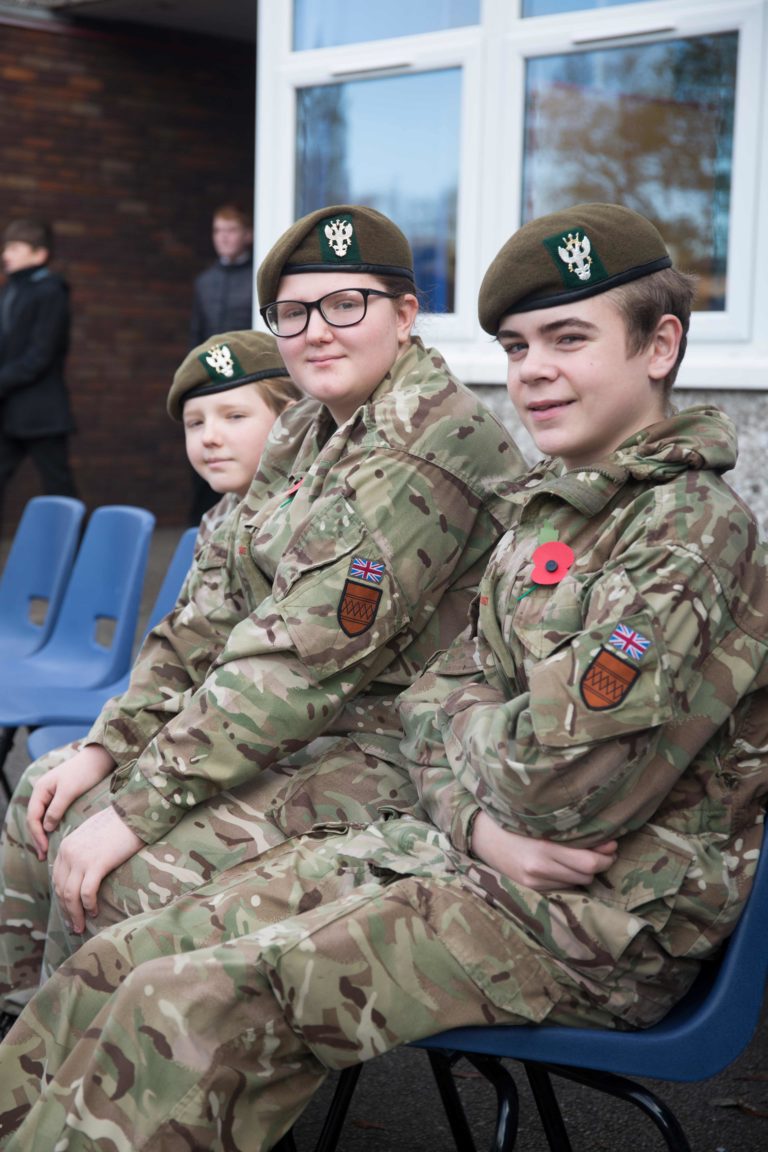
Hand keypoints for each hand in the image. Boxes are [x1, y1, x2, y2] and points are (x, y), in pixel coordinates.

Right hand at [27, 743, 115, 859]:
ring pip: (44, 819)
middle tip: (44, 857)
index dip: (37, 834)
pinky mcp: (63, 797)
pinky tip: (57, 837)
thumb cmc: (85, 771)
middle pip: (36, 819)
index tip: (44, 849)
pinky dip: (53, 827)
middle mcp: (44, 792)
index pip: (33, 817)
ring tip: (48, 851)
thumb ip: (56, 809)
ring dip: (44, 834)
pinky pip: (53, 815)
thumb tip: (47, 828)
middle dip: (38, 838)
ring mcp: (52, 795)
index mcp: (41, 789)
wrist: (100, 758)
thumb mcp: (69, 791)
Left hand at [52, 806, 142, 934]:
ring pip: (70, 895)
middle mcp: (68, 852)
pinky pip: (86, 892)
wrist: (133, 813)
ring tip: (81, 926)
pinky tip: (94, 912)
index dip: (62, 898)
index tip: (69, 911)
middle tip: (74, 925)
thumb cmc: (118, 823)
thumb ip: (82, 849)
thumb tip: (84, 869)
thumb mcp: (91, 834)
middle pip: (61, 889)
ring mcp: (81, 858)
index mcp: (66, 846)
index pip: (57, 878)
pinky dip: (88, 906)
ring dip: (75, 914)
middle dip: (67, 910)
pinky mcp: (97, 864)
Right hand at [470, 810, 616, 890]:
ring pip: (577, 883)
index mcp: (543, 848)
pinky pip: (562, 887)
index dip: (606, 856)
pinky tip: (565, 866)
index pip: (588, 862)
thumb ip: (572, 834)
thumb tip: (608, 843)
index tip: (612, 846)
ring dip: (585, 873)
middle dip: (600, 865)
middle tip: (606, 853)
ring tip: (584, 858)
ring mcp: (534, 882)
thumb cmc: (513, 821)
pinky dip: (569, 878)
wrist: (480, 835)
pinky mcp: (530, 889)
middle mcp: (539, 869)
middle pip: (586, 875)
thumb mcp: (541, 822)